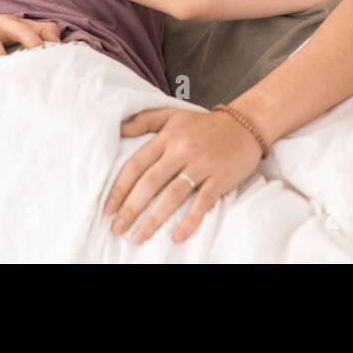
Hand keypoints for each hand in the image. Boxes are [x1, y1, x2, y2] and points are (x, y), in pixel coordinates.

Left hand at [103, 107, 263, 246]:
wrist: (245, 125)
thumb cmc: (205, 124)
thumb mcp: (173, 114)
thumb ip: (145, 120)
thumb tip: (119, 130)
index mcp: (167, 137)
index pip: (137, 165)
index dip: (119, 188)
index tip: (107, 209)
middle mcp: (181, 150)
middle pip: (150, 183)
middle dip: (130, 208)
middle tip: (116, 229)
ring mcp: (201, 165)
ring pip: (172, 195)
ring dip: (153, 219)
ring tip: (137, 237)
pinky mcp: (219, 178)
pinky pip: (202, 202)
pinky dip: (189, 221)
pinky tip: (176, 237)